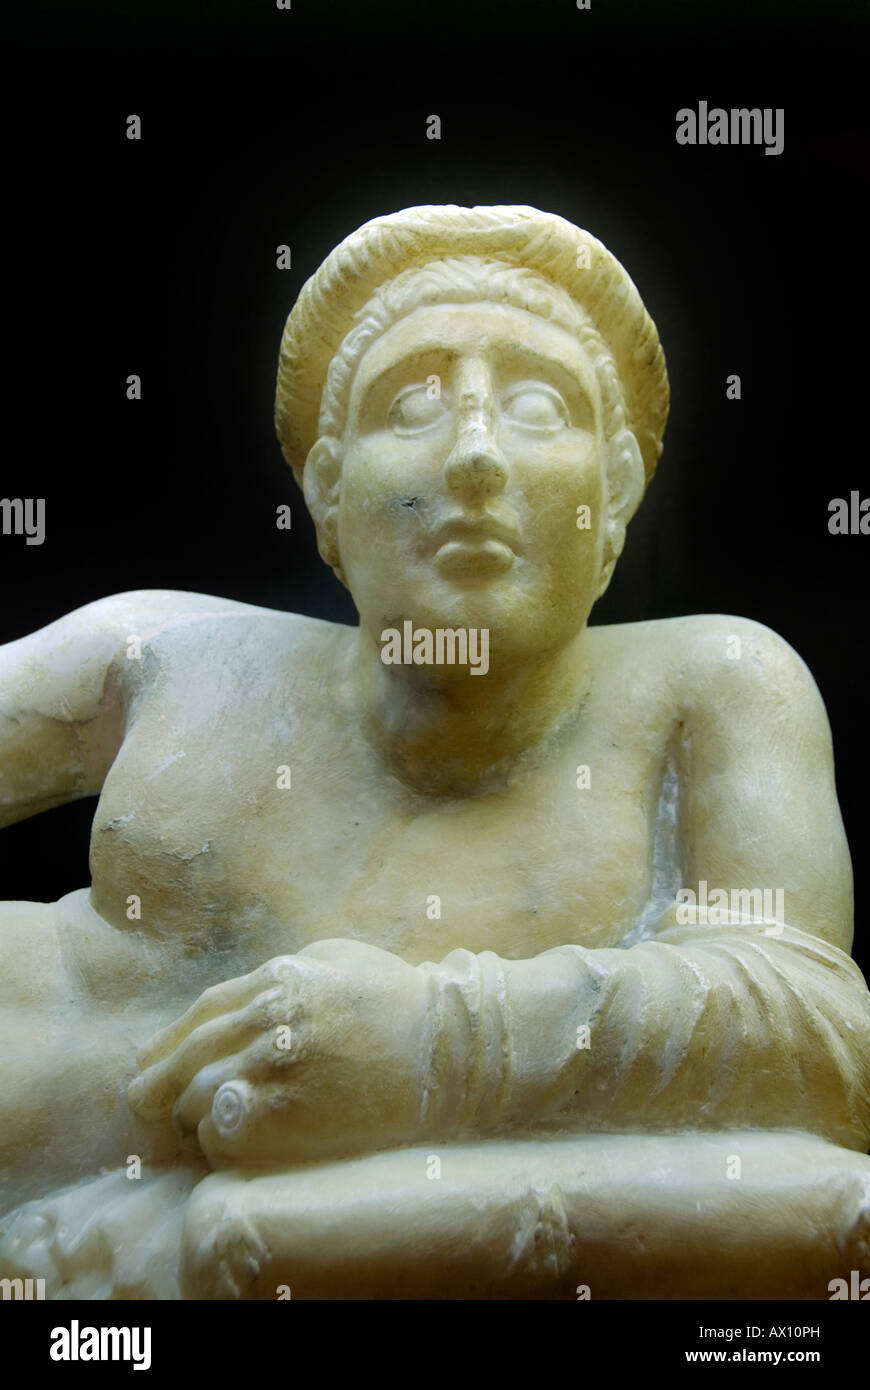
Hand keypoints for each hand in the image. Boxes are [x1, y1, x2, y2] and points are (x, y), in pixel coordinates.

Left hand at [127, 939, 429, 1165]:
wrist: (444, 1051)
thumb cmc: (395, 1001)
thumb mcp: (337, 960)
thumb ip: (285, 972)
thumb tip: (246, 995)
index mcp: (278, 980)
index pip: (202, 1012)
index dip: (169, 1039)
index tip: (151, 1058)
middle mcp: (267, 1021)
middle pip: (188, 1055)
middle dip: (155, 1081)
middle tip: (140, 1102)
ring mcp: (274, 1069)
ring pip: (196, 1097)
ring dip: (184, 1115)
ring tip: (186, 1128)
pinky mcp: (286, 1117)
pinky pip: (223, 1134)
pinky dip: (213, 1140)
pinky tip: (220, 1143)